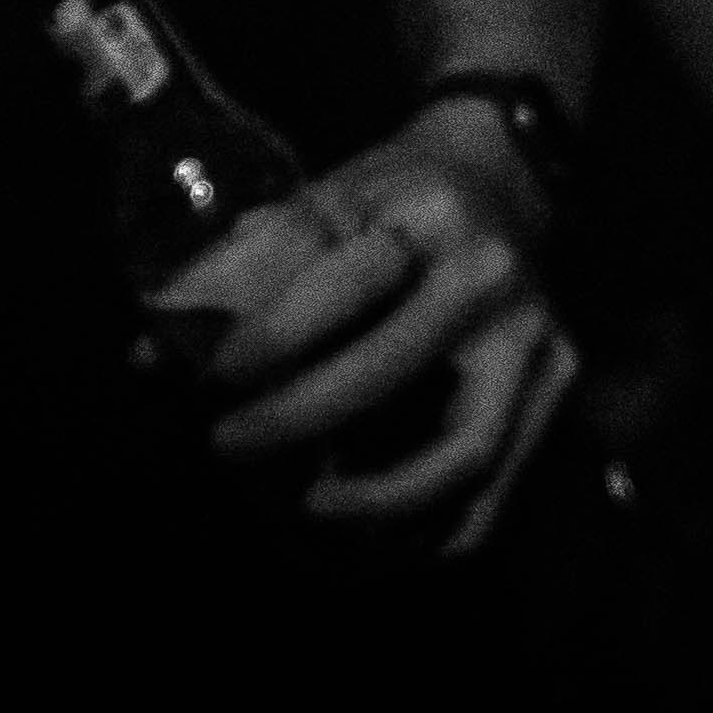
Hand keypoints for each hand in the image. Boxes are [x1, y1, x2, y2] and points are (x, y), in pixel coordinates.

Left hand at [161, 108, 577, 550]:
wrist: (504, 176)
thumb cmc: (393, 195)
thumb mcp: (324, 197)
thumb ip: (243, 267)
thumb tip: (154, 353)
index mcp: (424, 213)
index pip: (343, 282)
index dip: (270, 337)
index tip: (207, 377)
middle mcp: (487, 275)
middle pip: (390, 369)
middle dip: (297, 420)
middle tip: (226, 445)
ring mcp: (534, 337)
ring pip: (461, 450)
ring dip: (373, 499)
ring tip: (305, 510)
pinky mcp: (559, 383)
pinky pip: (497, 486)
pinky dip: (432, 529)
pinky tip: (370, 537)